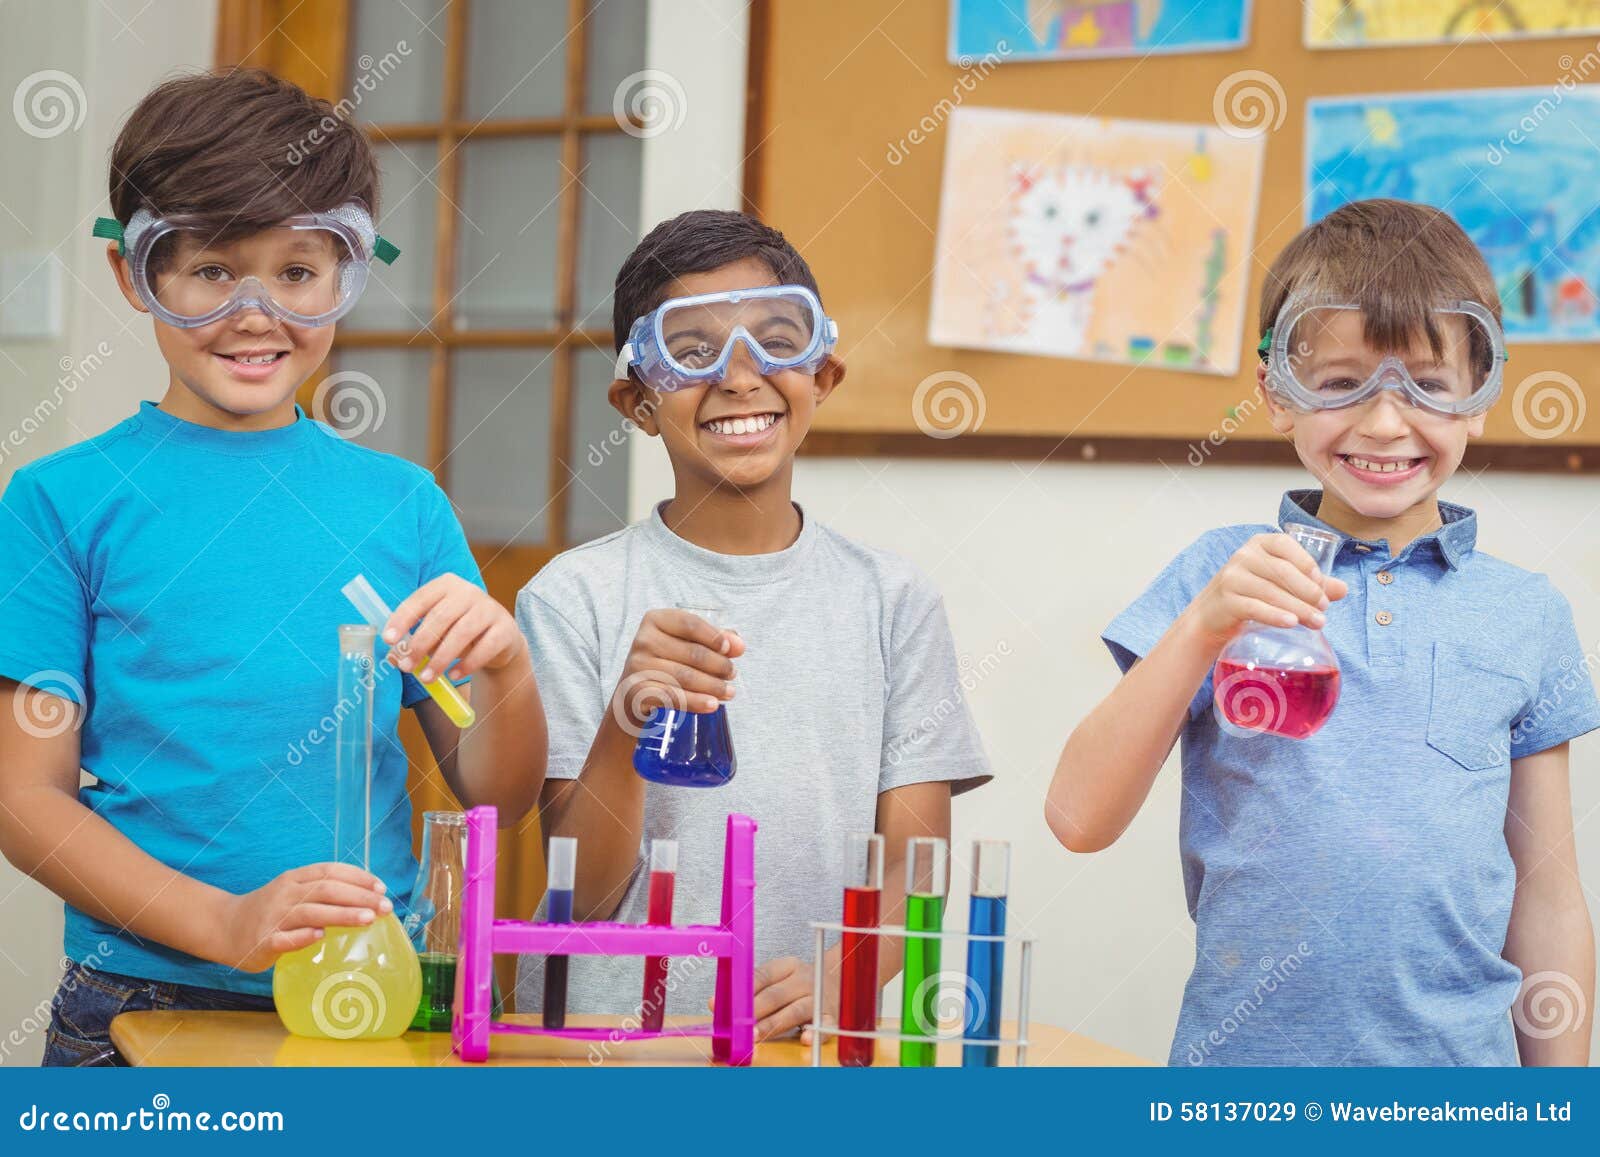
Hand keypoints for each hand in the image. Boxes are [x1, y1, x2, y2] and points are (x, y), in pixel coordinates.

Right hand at [218, 863, 390, 971]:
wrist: (224, 927)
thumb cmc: (270, 910)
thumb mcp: (294, 892)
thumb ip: (322, 893)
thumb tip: (367, 899)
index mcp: (295, 879)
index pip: (330, 871)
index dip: (358, 877)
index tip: (382, 888)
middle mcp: (285, 894)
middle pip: (326, 889)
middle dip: (359, 896)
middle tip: (385, 906)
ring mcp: (273, 917)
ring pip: (311, 911)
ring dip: (342, 914)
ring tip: (368, 919)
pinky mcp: (263, 941)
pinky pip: (285, 938)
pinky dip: (303, 936)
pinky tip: (320, 936)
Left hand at [384, 574, 525, 681]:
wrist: (500, 639)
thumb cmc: (459, 631)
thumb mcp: (436, 630)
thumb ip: (415, 639)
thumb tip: (394, 656)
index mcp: (446, 585)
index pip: (420, 599)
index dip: (402, 620)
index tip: (388, 640)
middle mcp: (469, 592)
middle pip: (440, 618)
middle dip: (420, 644)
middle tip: (407, 666)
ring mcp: (490, 609)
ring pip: (461, 633)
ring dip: (441, 658)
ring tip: (427, 678)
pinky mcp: (505, 628)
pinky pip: (485, 648)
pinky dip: (467, 664)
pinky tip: (454, 675)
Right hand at [611, 609, 745, 729]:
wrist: (633, 694)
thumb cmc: (665, 663)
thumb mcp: (684, 644)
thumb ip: (713, 640)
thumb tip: (738, 645)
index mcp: (656, 620)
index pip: (690, 624)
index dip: (715, 637)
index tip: (732, 650)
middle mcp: (644, 640)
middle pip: (693, 652)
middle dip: (719, 665)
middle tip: (732, 674)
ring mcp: (638, 665)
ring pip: (686, 676)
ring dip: (713, 686)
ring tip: (729, 692)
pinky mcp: (638, 690)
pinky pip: (674, 697)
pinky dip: (697, 702)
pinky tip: (712, 704)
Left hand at [712, 954, 837, 1042]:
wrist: (841, 980)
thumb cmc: (799, 984)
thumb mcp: (780, 978)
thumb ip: (751, 990)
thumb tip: (715, 1004)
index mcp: (788, 966)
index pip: (763, 975)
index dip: (744, 989)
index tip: (726, 1003)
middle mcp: (804, 980)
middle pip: (777, 994)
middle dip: (756, 1010)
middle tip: (739, 1025)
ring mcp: (819, 998)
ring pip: (796, 1011)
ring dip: (774, 1024)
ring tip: (756, 1035)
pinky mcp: (831, 1016)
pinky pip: (825, 1025)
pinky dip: (816, 1033)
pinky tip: (804, 1039)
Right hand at [1187, 533, 1347, 644]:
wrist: (1211, 616)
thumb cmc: (1249, 595)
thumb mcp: (1279, 584)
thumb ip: (1310, 584)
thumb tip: (1343, 589)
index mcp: (1259, 544)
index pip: (1285, 544)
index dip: (1306, 563)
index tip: (1322, 584)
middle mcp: (1243, 556)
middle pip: (1282, 571)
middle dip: (1308, 591)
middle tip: (1324, 609)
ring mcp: (1232, 578)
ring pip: (1271, 591)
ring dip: (1298, 608)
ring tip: (1316, 622)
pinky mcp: (1226, 601)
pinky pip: (1254, 607)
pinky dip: (1275, 616)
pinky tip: (1291, 623)